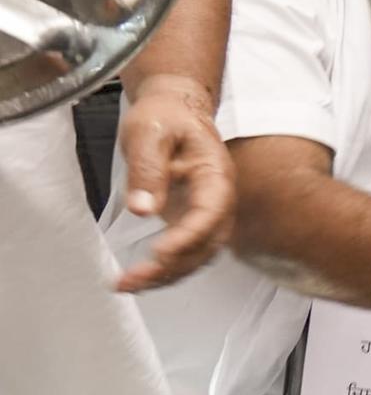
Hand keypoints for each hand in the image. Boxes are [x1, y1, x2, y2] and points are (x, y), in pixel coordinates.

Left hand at [116, 75, 235, 292]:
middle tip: (134, 277)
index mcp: (215, 173)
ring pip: (197, 255)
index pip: (211, 212)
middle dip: (174, 266)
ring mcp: (205, 211)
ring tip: (128, 284)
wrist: (174, 110)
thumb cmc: (165, 117)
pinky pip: (185, 252)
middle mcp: (217, 197)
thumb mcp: (150, 134)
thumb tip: (143, 209)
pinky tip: (138, 278)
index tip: (159, 250)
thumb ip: (148, 169)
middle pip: (207, 243)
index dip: (189, 236)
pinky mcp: (189, 220)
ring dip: (167, 275)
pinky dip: (164, 269)